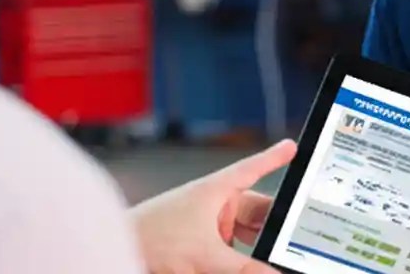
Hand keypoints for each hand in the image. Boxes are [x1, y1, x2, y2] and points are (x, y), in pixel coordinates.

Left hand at [130, 139, 297, 273]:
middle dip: (274, 225)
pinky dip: (243, 263)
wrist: (113, 254)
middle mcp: (213, 207)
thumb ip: (242, 268)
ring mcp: (207, 230)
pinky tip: (254, 269)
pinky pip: (231, 254)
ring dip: (258, 249)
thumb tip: (272, 273)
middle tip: (295, 237)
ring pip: (245, 238)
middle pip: (256, 213)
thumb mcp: (203, 256)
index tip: (292, 148)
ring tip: (274, 259)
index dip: (274, 158)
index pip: (252, 169)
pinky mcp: (200, 251)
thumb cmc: (146, 239)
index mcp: (215, 191)